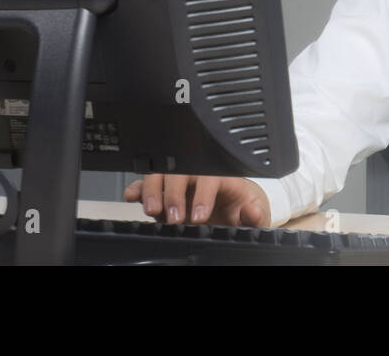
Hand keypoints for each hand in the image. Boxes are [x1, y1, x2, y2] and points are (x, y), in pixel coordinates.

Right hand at [123, 175, 270, 226]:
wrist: (233, 209)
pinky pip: (148, 184)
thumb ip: (255, 213)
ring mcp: (180, 181)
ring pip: (161, 173)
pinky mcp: (165, 190)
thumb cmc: (241, 207)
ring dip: (153, 189)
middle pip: (181, 172)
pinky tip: (132, 196)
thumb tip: (252, 211)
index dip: (203, 195)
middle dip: (174, 194)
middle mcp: (198, 174)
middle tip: (174, 217)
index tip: (199, 216)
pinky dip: (138, 188)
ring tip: (153, 211)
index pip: (210, 177)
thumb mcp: (254, 211)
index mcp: (222, 176)